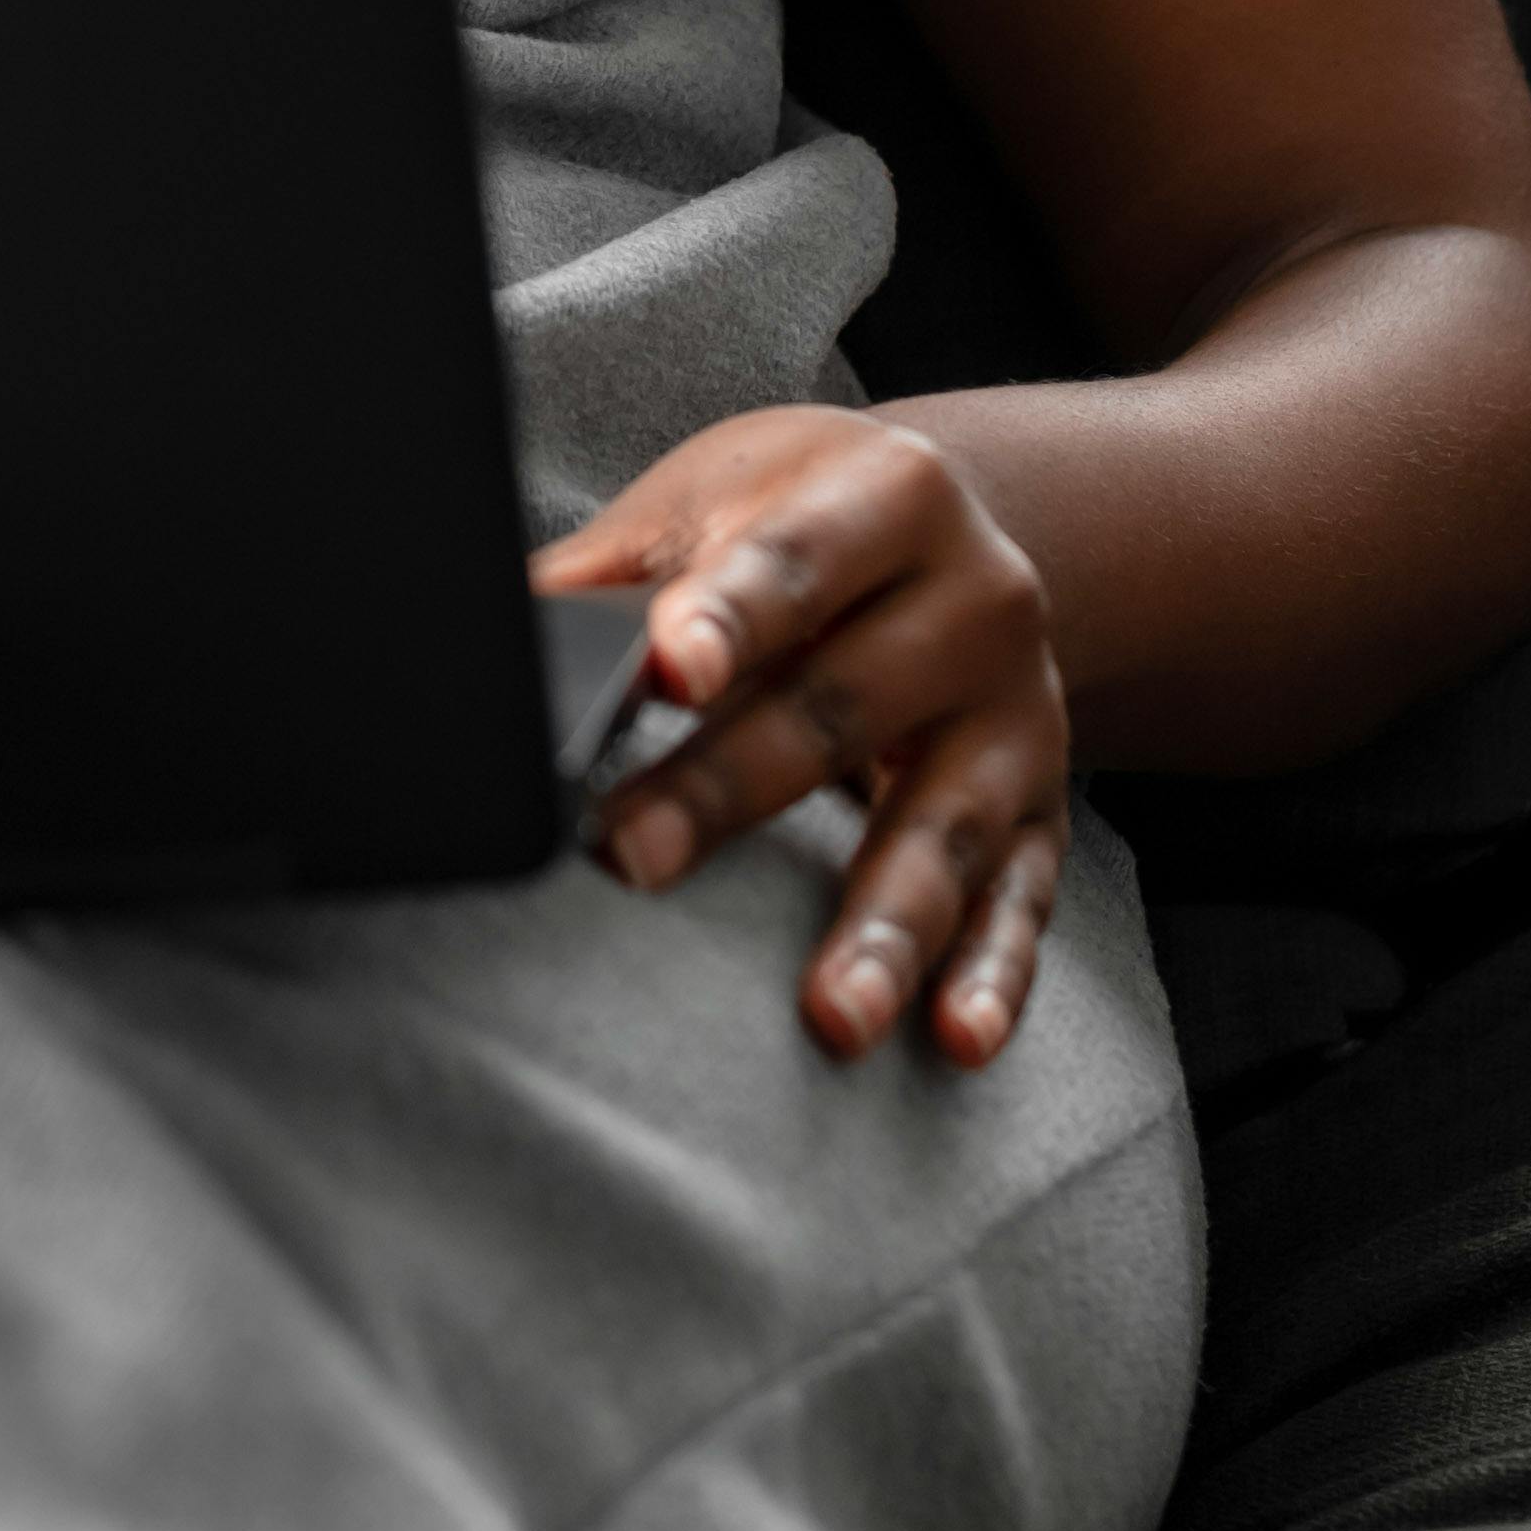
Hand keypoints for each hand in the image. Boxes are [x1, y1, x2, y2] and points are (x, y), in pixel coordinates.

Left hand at [537, 409, 1069, 1069]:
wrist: (946, 527)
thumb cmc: (792, 521)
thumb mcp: (713, 505)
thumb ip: (613, 576)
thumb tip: (487, 642)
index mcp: (888, 493)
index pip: (795, 560)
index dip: (730, 613)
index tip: (669, 670)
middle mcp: (977, 598)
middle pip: (845, 703)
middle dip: (731, 788)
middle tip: (633, 858)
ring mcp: (1018, 713)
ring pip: (946, 826)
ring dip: (883, 926)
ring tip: (831, 1015)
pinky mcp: (1042, 807)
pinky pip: (1022, 901)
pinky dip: (994, 975)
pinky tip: (957, 1037)